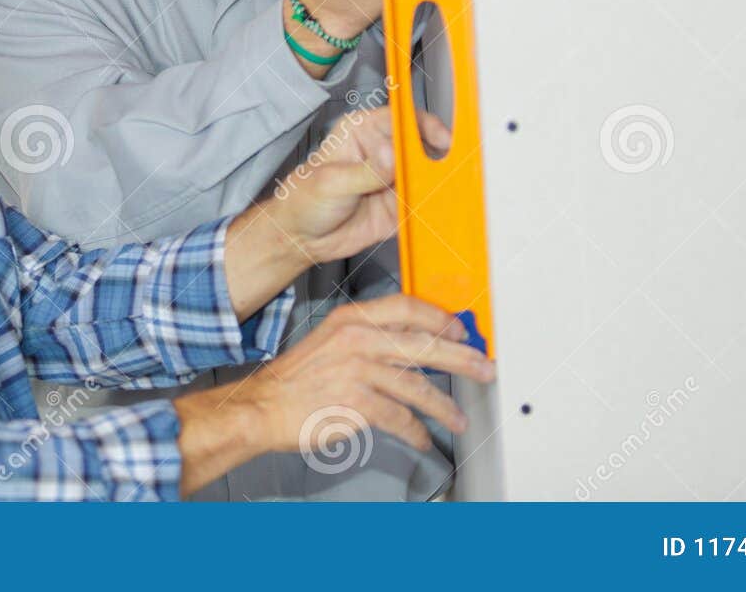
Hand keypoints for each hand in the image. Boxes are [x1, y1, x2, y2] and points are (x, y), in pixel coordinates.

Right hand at [175, 295, 493, 492]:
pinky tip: (423, 438)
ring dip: (443, 406)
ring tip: (458, 419)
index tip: (461, 333)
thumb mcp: (332, 340)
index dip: (440, 319)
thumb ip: (370, 338)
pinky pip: (399, 417)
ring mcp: (356, 370)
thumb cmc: (297, 379)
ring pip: (416, 385)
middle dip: (461, 359)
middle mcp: (357, 339)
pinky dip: (416, 431)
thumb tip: (412, 343)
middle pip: (422, 343)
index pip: (408, 307)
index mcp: (352, 319)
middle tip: (483, 369)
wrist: (262, 406)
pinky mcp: (355, 403)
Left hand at [265, 106, 450, 265]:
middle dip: (438, 158)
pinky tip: (438, 213)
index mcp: (363, 131)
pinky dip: (434, 209)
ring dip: (439, 185)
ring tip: (445, 195)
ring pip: (427, 176)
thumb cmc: (303, 200)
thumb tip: (391, 157)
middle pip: (421, 147)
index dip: (425, 127)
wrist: (300, 238)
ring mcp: (393, 179)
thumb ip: (365, 171)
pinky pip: (424, 205)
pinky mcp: (400, 206)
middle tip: (448, 172)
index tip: (441, 141)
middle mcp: (383, 152)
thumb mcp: (331, 182)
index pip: (402, 120)